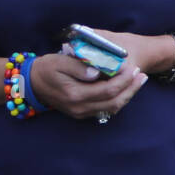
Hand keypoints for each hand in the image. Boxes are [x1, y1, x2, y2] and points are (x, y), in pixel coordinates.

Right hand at [29, 50, 147, 120]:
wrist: (32, 84)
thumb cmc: (47, 68)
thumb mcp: (60, 61)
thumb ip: (79, 67)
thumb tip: (98, 72)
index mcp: (75, 94)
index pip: (108, 90)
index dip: (123, 80)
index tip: (132, 67)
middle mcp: (80, 107)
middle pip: (114, 102)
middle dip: (131, 88)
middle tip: (142, 75)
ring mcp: (81, 113)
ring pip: (112, 108)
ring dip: (128, 95)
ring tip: (139, 81)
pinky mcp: (82, 113)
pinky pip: (106, 110)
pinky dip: (118, 100)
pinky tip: (126, 89)